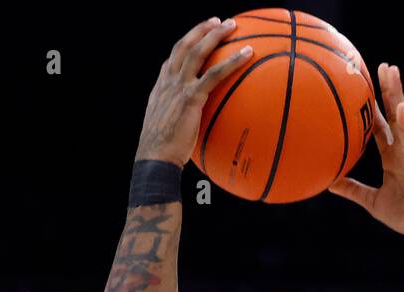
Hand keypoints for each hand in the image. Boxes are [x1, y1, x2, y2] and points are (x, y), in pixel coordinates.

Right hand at [135, 17, 251, 166]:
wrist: (155, 157)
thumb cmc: (164, 151)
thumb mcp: (169, 128)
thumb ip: (180, 119)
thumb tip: (193, 127)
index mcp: (162, 87)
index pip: (173, 59)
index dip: (186, 44)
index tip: (198, 36)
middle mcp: (168, 81)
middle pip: (184, 46)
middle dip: (201, 30)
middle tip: (218, 22)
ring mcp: (178, 87)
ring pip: (197, 52)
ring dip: (215, 35)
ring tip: (232, 25)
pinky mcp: (191, 97)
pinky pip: (215, 74)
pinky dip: (232, 61)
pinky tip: (248, 53)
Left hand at [327, 63, 403, 240]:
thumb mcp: (371, 201)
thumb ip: (352, 189)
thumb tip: (327, 182)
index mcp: (392, 157)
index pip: (380, 126)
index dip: (373, 107)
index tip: (364, 85)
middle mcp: (402, 150)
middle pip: (394, 114)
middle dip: (388, 90)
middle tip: (382, 65)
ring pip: (403, 119)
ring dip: (397, 94)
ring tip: (392, 71)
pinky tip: (402, 109)